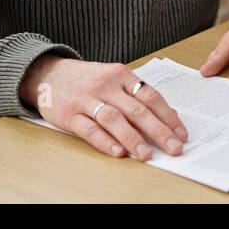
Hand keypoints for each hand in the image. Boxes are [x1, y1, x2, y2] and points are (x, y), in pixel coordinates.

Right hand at [19, 54, 187, 159]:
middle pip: (137, 109)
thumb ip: (133, 95)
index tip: (181, 134)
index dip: (168, 116)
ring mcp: (86, 99)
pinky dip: (104, 141)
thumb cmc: (87, 80)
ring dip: (132, 138)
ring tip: (146, 155)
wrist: (47, 73)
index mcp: (121, 75)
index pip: (151, 96)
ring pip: (114, 119)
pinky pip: (89, 129)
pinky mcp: (68, 113)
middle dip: (158, 131)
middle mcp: (106, 86)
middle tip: (174, 148)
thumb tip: (164, 119)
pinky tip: (118, 152)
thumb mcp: (111, 78)